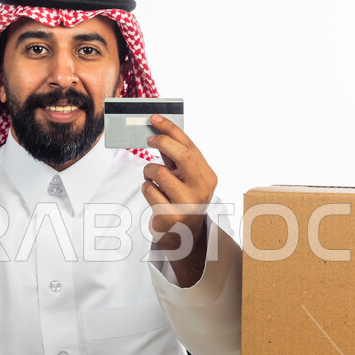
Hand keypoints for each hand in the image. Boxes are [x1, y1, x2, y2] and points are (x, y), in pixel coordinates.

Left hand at [141, 114, 217, 286]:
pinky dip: (146, 188)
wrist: (183, 236)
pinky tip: (153, 194)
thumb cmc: (182, 198)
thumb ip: (176, 158)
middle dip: (161, 141)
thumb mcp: (184, 177)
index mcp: (208, 177)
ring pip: (159, 172)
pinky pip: (149, 190)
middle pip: (181, 155)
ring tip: (152, 177)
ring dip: (149, 171)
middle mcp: (201, 190)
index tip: (154, 118)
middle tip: (148, 139)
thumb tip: (158, 131)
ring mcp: (187, 205)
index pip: (190, 146)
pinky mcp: (170, 217)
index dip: (171, 129)